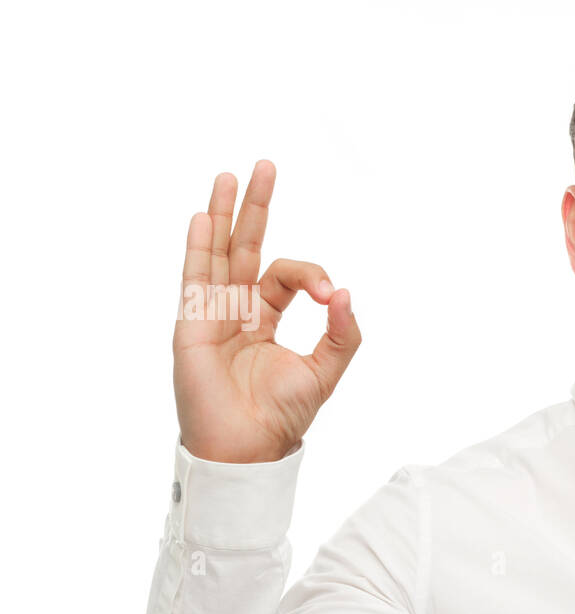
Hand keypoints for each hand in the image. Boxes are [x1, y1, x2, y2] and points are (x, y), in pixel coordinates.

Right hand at [172, 160, 360, 462]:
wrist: (250, 447)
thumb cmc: (283, 415)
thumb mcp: (325, 370)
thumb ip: (342, 334)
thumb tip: (343, 293)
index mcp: (264, 319)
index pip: (284, 276)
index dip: (309, 275)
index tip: (326, 294)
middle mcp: (235, 311)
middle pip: (244, 248)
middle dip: (255, 207)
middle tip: (266, 166)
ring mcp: (210, 316)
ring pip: (217, 254)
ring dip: (223, 214)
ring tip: (229, 176)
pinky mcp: (192, 328)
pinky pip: (196, 280)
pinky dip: (200, 247)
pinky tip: (205, 217)